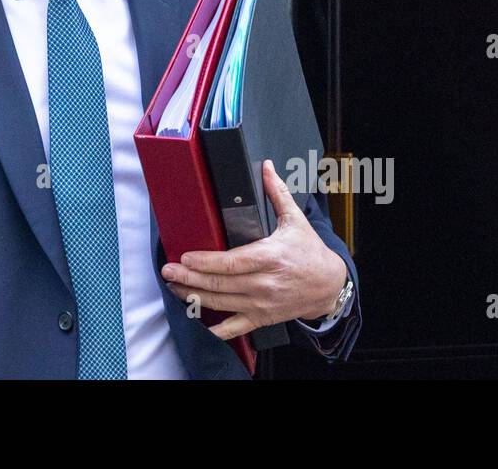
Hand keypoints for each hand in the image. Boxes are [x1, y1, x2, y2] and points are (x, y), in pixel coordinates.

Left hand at [161, 158, 348, 340]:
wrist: (329, 286)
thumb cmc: (310, 252)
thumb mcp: (296, 220)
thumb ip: (278, 193)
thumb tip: (266, 167)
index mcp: (269, 257)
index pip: (231, 262)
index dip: (206, 262)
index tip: (185, 256)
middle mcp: (264, 283)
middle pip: (221, 283)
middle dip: (190, 278)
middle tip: (168, 271)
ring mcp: (262, 304)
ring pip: (222, 303)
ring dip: (195, 297)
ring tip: (175, 287)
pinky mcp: (262, 317)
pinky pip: (236, 327)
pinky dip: (217, 329)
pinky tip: (199, 324)